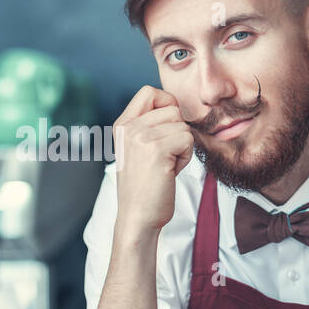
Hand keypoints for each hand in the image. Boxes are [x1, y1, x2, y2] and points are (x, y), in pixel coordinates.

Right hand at [112, 85, 193, 233]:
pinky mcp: (156, 149)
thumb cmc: (145, 185)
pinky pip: (187, 139)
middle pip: (172, 108)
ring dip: (182, 146)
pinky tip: (170, 172)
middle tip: (164, 156)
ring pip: (182, 125)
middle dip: (177, 132)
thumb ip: (150, 125)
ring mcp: (140, 137)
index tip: (165, 131)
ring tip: (166, 165)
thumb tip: (176, 107)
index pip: (149, 91)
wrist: (137, 217)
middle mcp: (128, 127)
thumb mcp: (138, 148)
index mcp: (122, 125)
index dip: (167, 106)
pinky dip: (185, 157)